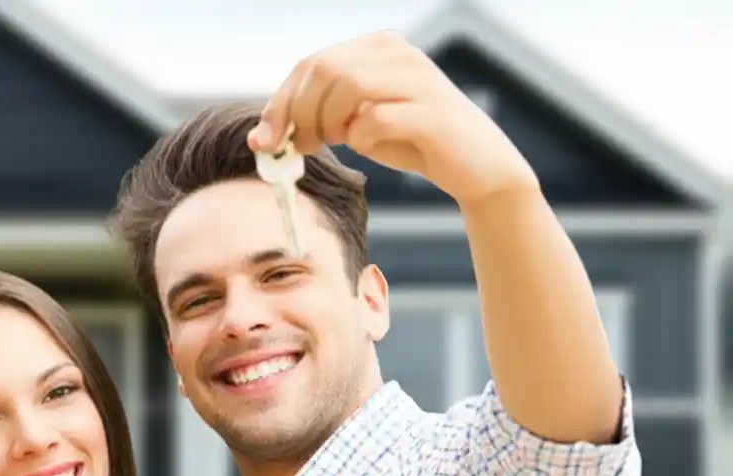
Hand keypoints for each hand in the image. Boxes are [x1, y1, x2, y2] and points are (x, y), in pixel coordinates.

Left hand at [249, 30, 538, 205]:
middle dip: (299, 113)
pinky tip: (370, 146)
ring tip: (336, 144)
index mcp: (378, 48)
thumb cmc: (410, 142)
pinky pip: (374, 118)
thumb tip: (260, 138)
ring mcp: (418, 78)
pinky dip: (360, 137)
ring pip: (347, 84)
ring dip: (327, 122)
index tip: (265, 139)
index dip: (280, 102)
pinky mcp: (432, 111)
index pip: (312, 64)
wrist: (475, 168)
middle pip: (324, 69)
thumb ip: (314, 121)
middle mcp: (399, 53)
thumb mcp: (355, 126)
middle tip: (302, 147)